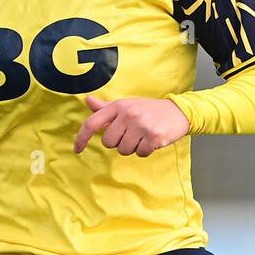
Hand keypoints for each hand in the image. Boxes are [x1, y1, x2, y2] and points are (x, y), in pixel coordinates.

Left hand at [73, 95, 189, 156]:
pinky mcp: (154, 136)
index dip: (82, 138)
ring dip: (132, 147)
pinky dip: (145, 151)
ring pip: (124, 150)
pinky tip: (151, 140)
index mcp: (119, 106)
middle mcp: (128, 114)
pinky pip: (140, 153)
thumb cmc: (148, 110)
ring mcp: (141, 125)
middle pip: (109, 143)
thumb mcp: (127, 105)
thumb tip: (87, 101)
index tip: (77, 149)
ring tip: (143, 136)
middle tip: (132, 133)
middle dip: (118, 142)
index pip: (93, 123)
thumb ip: (106, 107)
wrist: (177, 112)